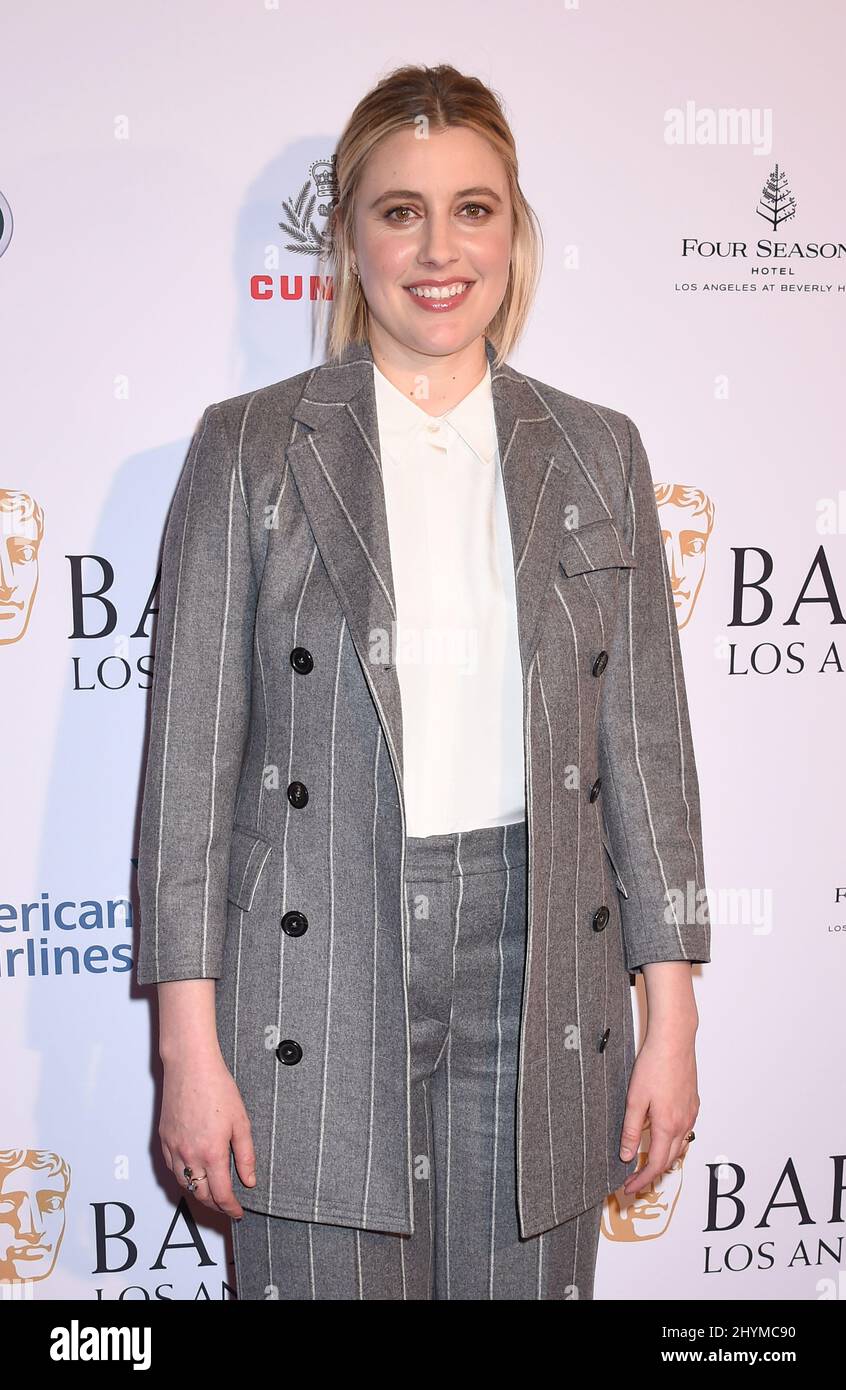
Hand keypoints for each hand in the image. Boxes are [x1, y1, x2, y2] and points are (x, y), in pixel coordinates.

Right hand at [158, 1047, 256, 1218]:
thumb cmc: (217, 1088)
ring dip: (198, 1193)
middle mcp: (189, 1155)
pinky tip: (193, 1173)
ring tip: (212, 1193)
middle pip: (200, 1195)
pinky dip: (183, 1177)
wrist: (190, 1066)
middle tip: (227, 1206)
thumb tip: (249, 1180)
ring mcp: (173, 1148)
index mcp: (212, 1153)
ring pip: (183, 1184)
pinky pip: (171, 1168)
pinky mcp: (163, 1139)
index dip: (231, 1208)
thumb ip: (245, 1155)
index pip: (221, 1194)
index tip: (238, 1212)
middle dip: (215, 1205)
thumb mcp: (241, 1122)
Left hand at [618, 1022, 698, 1196]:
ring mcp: (691, 1114)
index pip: (656, 1165)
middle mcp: (683, 1123)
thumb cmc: (654, 1065)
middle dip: (652, 1174)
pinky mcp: (693, 1104)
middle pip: (670, 1160)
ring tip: (647, 1162)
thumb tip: (627, 1155)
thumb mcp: (635, 1100)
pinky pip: (684, 1132)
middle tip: (635, 1180)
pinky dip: (672, 1142)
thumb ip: (631, 1130)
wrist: (674, 1041)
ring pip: (679, 1147)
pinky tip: (662, 1136)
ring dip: (664, 1159)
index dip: (643, 1180)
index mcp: (667, 1125)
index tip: (629, 1187)